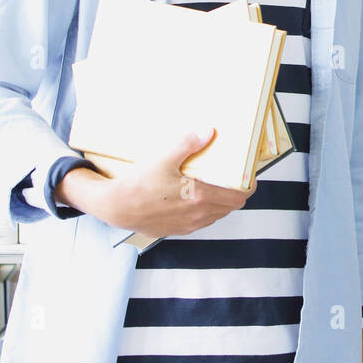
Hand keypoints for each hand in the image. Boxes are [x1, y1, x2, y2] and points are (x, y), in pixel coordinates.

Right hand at [61, 128, 255, 237]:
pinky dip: (203, 210)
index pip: (239, 197)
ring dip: (219, 202)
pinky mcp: (176, 230)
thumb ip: (188, 144)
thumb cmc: (137, 185)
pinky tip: (193, 197)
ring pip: (215, 215)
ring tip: (212, 185)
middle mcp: (197, 215)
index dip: (248, 187)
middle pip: (230, 206)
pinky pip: (200, 221)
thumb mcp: (163, 158)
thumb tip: (207, 131)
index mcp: (200, 197)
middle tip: (231, 177)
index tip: (248, 176)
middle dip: (234, 192)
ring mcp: (188, 225)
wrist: (114, 207)